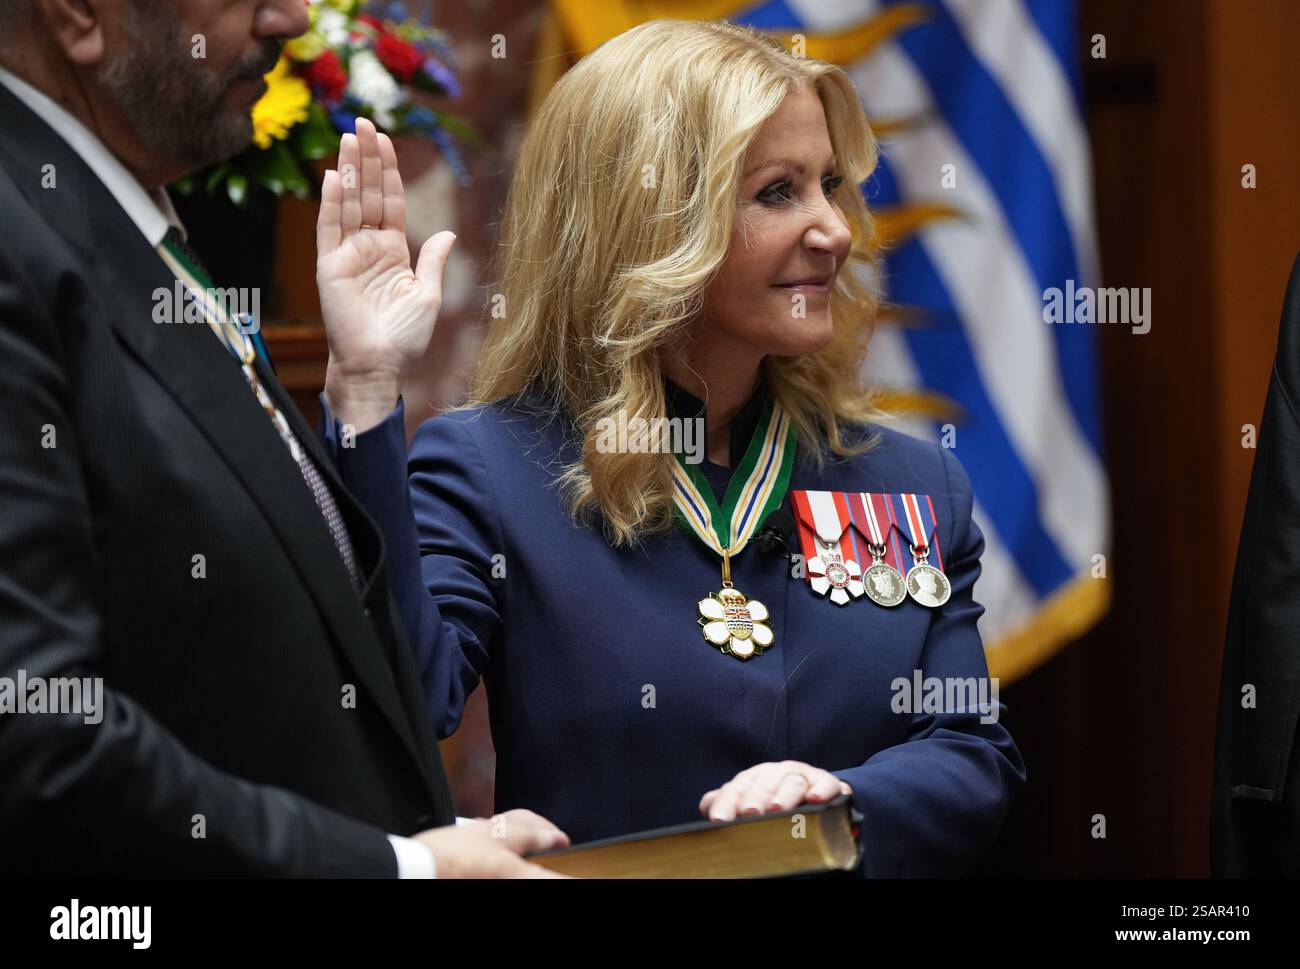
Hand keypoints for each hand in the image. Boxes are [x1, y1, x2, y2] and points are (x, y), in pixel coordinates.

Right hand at [316, 117, 455, 431]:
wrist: (380, 365)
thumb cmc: (404, 338)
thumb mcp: (428, 295)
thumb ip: (433, 261)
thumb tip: (448, 233)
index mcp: (393, 251)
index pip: (391, 201)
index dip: (389, 171)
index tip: (386, 139)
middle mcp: (368, 247)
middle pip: (368, 194)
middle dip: (367, 158)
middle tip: (362, 122)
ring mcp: (347, 254)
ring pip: (348, 203)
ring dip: (349, 170)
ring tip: (349, 137)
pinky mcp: (329, 267)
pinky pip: (330, 228)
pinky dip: (331, 202)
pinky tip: (335, 175)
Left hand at [413, 809, 572, 877]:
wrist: (420, 865)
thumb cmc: (463, 864)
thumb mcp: (510, 874)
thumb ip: (539, 876)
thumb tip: (571, 880)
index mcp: (512, 831)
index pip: (542, 833)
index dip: (556, 838)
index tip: (565, 842)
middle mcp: (494, 826)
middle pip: (523, 819)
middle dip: (539, 825)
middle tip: (549, 832)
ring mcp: (474, 831)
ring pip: (502, 823)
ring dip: (517, 827)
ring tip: (522, 835)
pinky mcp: (456, 840)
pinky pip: (482, 830)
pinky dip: (493, 834)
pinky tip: (487, 844)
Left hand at [699, 761, 851, 822]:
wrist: (815, 792)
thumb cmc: (775, 799)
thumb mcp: (750, 801)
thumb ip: (728, 803)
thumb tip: (708, 808)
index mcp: (752, 779)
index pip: (735, 790)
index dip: (726, 803)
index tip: (718, 819)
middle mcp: (774, 774)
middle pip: (762, 784)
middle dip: (754, 798)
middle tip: (748, 813)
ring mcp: (801, 776)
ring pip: (792, 782)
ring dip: (784, 795)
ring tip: (778, 809)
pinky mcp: (825, 782)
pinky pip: (826, 783)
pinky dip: (821, 789)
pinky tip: (815, 799)